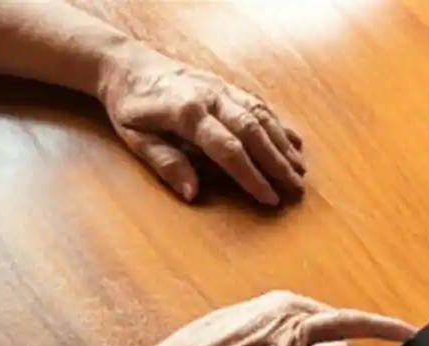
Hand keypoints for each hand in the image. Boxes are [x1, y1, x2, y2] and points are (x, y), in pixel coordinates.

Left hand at [97, 47, 304, 204]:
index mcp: (187, 113)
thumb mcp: (134, 138)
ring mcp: (222, 89)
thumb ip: (165, 163)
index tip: (270, 199)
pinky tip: (294, 143)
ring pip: (262, 116)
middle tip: (297, 190)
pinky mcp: (228, 86)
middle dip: (278, 163)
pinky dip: (279, 125)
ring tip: (301, 171)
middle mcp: (211, 97)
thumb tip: (193, 194)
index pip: (228, 149)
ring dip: (284, 145)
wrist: (128, 64)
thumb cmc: (129, 106)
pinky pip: (259, 105)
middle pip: (254, 132)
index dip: (251, 176)